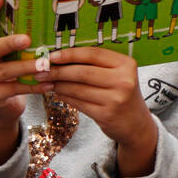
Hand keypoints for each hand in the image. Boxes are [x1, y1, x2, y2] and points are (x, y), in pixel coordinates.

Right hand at [0, 0, 50, 166]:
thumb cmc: (5, 68)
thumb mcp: (3, 52)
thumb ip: (9, 37)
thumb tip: (38, 16)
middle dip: (10, 44)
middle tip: (27, 39)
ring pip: (5, 71)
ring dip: (27, 67)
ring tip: (46, 64)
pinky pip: (15, 89)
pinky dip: (33, 86)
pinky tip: (49, 83)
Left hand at [35, 47, 157, 176]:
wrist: (136, 123)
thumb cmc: (121, 93)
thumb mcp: (117, 74)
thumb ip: (96, 65)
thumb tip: (60, 57)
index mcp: (127, 64)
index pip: (93, 54)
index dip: (70, 54)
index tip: (51, 55)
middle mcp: (124, 80)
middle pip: (83, 71)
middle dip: (58, 70)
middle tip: (41, 70)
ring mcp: (116, 99)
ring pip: (78, 88)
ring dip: (58, 84)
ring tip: (46, 81)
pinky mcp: (106, 114)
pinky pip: (78, 102)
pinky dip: (64, 96)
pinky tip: (57, 92)